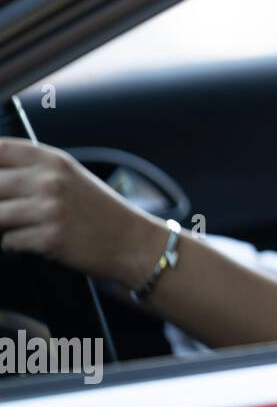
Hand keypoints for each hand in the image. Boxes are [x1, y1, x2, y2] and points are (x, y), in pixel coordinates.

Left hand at [0, 137, 164, 286]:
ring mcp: (49, 209)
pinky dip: (15, 246)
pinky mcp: (48, 238)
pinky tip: (35, 242)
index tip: (1, 182)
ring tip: (22, 227)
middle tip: (12, 210)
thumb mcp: (70, 176)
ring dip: (3, 226)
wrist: (134, 242)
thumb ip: (32, 170)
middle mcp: (50, 181)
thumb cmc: (98, 211)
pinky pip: (7, 242)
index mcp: (53, 160)